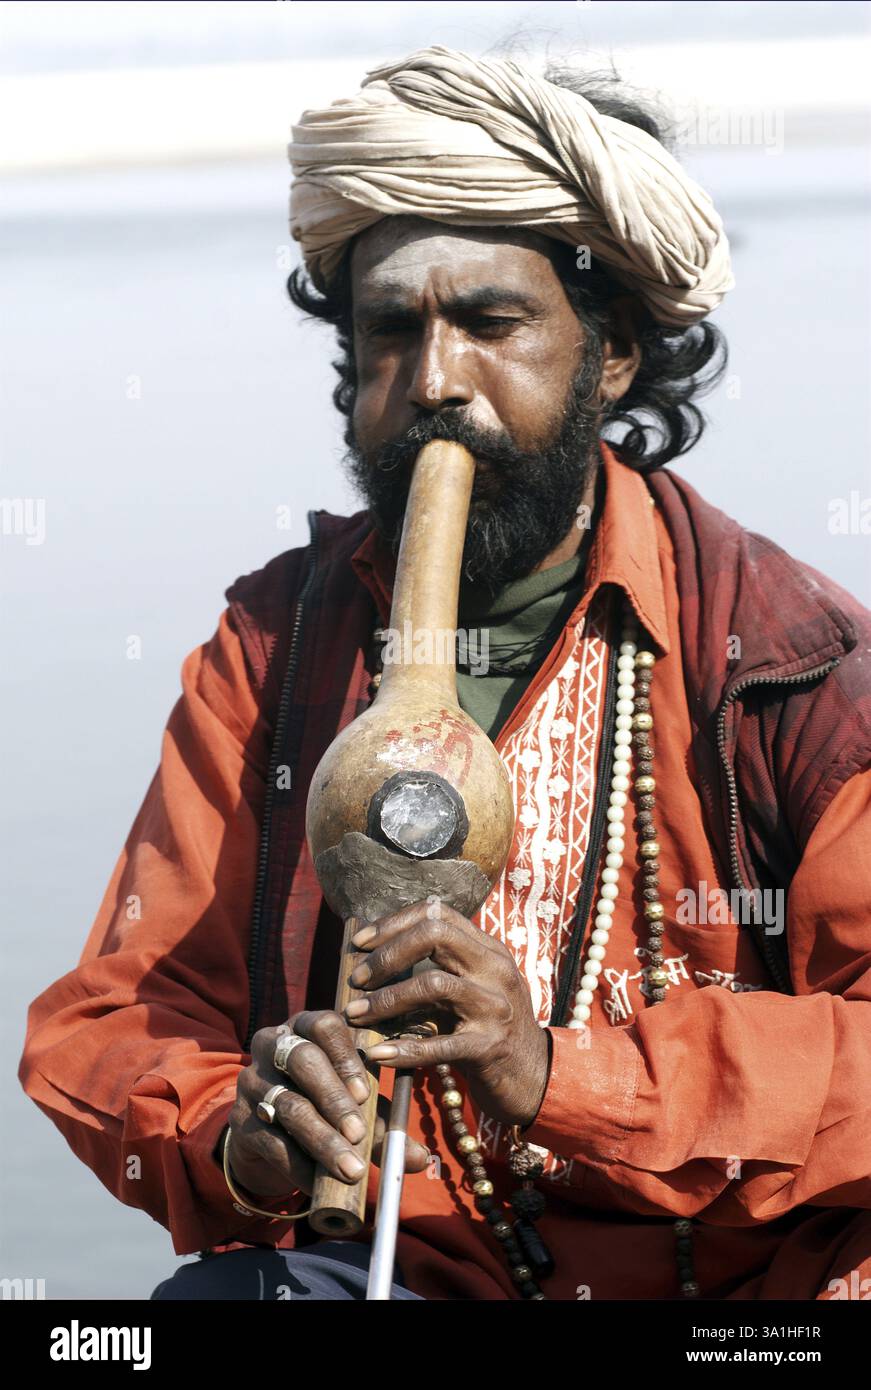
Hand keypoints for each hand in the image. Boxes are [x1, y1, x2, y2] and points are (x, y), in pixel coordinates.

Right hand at [227, 1011, 429, 1199]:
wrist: (270, 1134)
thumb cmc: (322, 1106)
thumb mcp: (352, 1106)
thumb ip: (383, 1124)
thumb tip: (418, 1158)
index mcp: (305, 1027)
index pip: (324, 1024)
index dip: (345, 1056)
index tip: (364, 1092)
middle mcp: (273, 1045)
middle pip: (302, 1059)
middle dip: (334, 1098)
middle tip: (358, 1134)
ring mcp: (252, 1081)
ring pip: (289, 1105)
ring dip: (323, 1139)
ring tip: (350, 1168)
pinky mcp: (241, 1120)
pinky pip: (272, 1142)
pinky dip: (300, 1166)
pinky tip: (319, 1185)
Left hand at [343, 900, 550, 1128]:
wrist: (536, 1077)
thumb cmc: (490, 1029)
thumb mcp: (475, 988)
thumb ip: (442, 968)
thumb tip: (377, 954)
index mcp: (490, 950)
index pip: (438, 914)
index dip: (394, 922)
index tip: (360, 942)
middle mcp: (496, 970)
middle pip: (435, 936)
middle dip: (387, 955)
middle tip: (358, 978)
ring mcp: (495, 1007)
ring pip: (432, 985)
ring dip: (386, 1000)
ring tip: (357, 1014)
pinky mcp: (489, 1047)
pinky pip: (439, 1045)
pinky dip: (403, 1049)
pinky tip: (378, 1055)